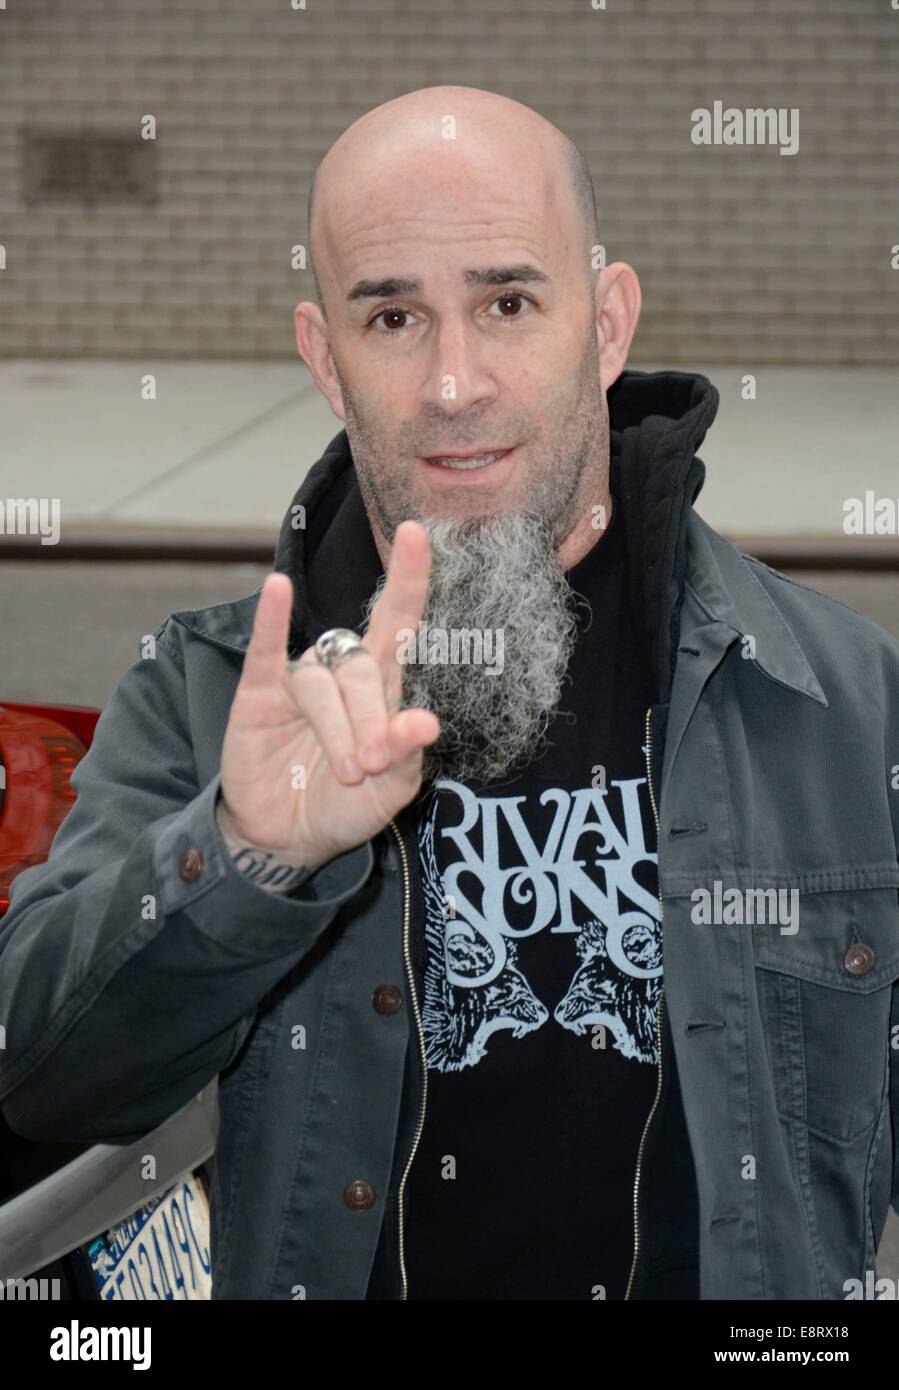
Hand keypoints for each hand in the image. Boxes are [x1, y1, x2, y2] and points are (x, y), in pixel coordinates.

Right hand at [218, 520, 439, 871]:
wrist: (288, 840)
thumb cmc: (347, 806)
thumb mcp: (391, 790)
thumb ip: (408, 754)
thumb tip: (426, 722)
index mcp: (383, 688)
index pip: (398, 622)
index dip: (408, 579)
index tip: (417, 534)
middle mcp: (342, 673)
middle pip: (364, 667)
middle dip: (372, 718)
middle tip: (372, 763)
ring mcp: (299, 680)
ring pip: (322, 681)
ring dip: (337, 726)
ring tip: (347, 771)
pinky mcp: (258, 693)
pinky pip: (265, 648)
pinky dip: (271, 619)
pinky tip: (275, 590)